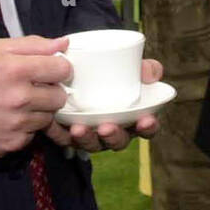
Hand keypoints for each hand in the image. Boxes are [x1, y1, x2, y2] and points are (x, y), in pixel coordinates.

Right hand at [0, 36, 71, 156]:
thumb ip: (31, 44)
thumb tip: (62, 43)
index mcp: (16, 69)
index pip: (62, 69)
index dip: (59, 69)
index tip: (50, 71)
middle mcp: (19, 97)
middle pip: (60, 97)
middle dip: (51, 92)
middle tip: (34, 89)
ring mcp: (17, 123)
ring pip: (49, 117)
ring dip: (39, 111)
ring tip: (19, 105)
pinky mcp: (12, 143)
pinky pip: (33, 135)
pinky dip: (26, 128)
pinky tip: (9, 120)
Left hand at [44, 58, 163, 150]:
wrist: (74, 69)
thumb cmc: (110, 70)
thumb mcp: (129, 66)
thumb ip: (144, 67)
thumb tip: (151, 75)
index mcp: (133, 116)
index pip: (146, 128)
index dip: (149, 127)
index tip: (146, 120)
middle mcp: (114, 129)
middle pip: (118, 141)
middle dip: (113, 136)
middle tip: (105, 128)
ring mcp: (92, 134)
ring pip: (92, 144)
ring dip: (87, 138)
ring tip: (78, 129)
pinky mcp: (69, 133)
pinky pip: (66, 139)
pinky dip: (62, 134)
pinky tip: (58, 125)